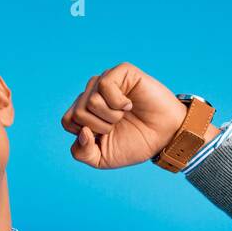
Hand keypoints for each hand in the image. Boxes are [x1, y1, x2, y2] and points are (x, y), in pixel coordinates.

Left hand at [60, 62, 195, 169]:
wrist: (164, 137)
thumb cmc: (134, 144)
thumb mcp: (101, 159)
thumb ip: (82, 153)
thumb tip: (81, 131)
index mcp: (85, 112)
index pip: (67, 121)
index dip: (85, 135)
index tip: (104, 136)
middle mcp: (93, 94)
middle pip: (77, 113)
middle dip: (99, 128)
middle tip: (117, 125)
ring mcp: (106, 81)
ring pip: (90, 101)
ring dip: (110, 117)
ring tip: (124, 115)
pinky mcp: (121, 72)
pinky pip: (104, 85)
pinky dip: (118, 102)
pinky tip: (129, 104)